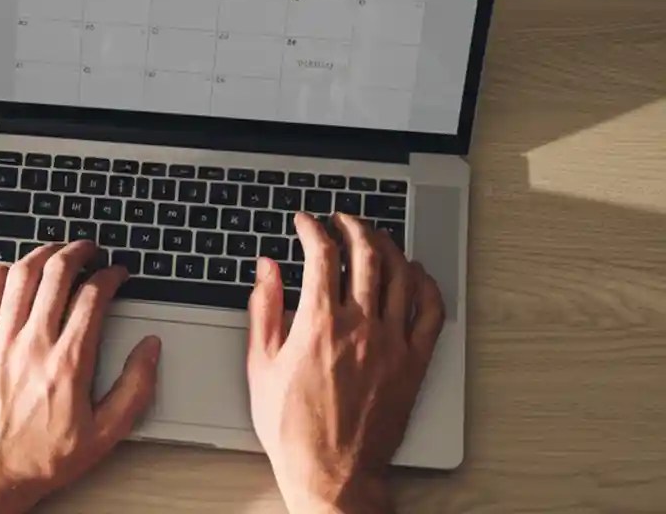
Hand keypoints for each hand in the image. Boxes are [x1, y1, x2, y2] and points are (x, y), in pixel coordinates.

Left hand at [0, 241, 160, 513]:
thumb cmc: (43, 457)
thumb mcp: (105, 434)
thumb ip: (135, 388)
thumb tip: (150, 349)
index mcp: (68, 362)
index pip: (93, 297)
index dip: (110, 276)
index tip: (117, 274)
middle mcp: (32, 343)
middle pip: (57, 274)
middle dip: (79, 252)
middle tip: (90, 250)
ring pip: (20, 276)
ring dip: (41, 254)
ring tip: (56, 250)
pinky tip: (9, 272)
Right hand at [247, 213, 445, 513]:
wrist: (331, 471)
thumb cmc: (292, 426)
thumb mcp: (260, 363)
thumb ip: (264, 308)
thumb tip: (266, 269)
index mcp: (319, 324)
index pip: (321, 254)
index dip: (312, 228)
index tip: (305, 222)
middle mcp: (360, 326)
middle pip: (366, 254)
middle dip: (352, 225)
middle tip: (341, 218)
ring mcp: (392, 343)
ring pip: (400, 274)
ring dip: (387, 245)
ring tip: (373, 236)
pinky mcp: (414, 363)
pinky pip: (430, 311)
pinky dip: (424, 283)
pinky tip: (414, 272)